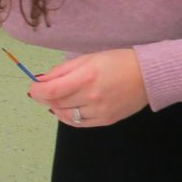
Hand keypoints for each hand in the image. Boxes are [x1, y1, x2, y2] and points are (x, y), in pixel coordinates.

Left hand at [28, 48, 147, 126]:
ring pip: (65, 115)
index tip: (33, 87)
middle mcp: (92, 97)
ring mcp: (99, 111)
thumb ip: (62, 70)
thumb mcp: (87, 58)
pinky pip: (78, 123)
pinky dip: (67, 117)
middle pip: (56, 103)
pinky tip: (67, 108)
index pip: (51, 90)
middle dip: (44, 97)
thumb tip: (40, 80)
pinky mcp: (105, 121)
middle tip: (43, 91)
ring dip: (55, 107)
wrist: (148, 75)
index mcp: (87, 77)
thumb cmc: (116, 61)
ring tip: (57, 98)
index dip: (37, 90)